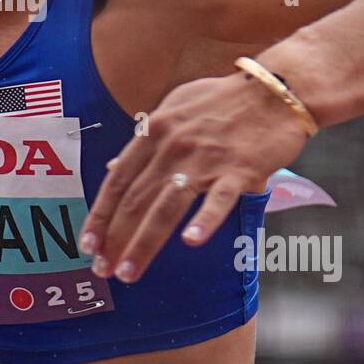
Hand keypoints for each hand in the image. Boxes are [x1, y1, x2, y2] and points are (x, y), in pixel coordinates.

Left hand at [78, 71, 310, 283]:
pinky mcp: (239, 169)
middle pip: (135, 200)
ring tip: (128, 272)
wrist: (275, 90)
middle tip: (102, 270)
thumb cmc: (224, 100)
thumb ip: (144, 139)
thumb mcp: (174, 108)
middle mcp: (172, 146)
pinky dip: (205, 220)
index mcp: (154, 131)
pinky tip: (191, 241)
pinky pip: (219, 199)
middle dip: (114, 239)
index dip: (100, 215)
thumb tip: (113, 167)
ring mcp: (205, 159)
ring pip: (165, 207)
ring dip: (143, 243)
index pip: (118, 180)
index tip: (87, 245)